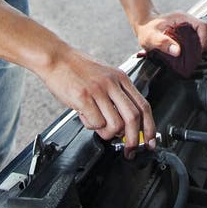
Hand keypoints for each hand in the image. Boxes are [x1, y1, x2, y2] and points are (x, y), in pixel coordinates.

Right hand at [38, 43, 155, 155]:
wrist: (55, 57)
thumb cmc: (77, 69)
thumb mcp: (104, 76)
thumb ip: (116, 96)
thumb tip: (125, 125)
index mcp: (121, 77)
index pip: (143, 106)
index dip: (150, 127)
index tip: (150, 142)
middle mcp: (112, 83)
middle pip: (133, 118)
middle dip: (134, 139)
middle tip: (129, 149)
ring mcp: (98, 90)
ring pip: (115, 124)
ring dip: (107, 133)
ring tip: (96, 124)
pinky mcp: (83, 97)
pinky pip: (95, 123)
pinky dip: (91, 126)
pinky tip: (84, 116)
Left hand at [134, 10, 206, 56]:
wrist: (143, 26)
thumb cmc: (146, 29)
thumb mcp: (151, 37)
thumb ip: (163, 43)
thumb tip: (177, 51)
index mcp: (182, 18)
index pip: (202, 25)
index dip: (204, 38)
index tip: (199, 49)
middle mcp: (186, 22)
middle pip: (203, 33)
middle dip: (201, 46)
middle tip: (193, 56)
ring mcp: (186, 28)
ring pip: (199, 38)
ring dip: (197, 48)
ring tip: (188, 57)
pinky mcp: (184, 34)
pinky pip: (193, 41)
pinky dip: (192, 49)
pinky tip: (184, 55)